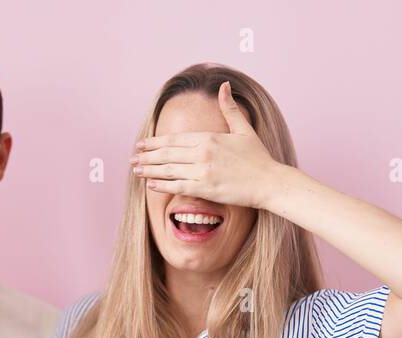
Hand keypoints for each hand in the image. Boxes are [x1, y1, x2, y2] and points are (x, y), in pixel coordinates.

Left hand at [130, 81, 280, 207]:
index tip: (142, 144)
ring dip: (149, 170)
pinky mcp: (205, 189)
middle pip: (167, 153)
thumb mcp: (243, 129)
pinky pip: (178, 186)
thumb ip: (229, 108)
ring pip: (169, 169)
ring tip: (136, 169)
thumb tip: (224, 85)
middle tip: (132, 157)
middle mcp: (203, 153)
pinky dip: (162, 185)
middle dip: (147, 155)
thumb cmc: (258, 158)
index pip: (174, 139)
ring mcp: (203, 171)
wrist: (269, 182)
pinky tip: (150, 184)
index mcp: (209, 137)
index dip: (155, 142)